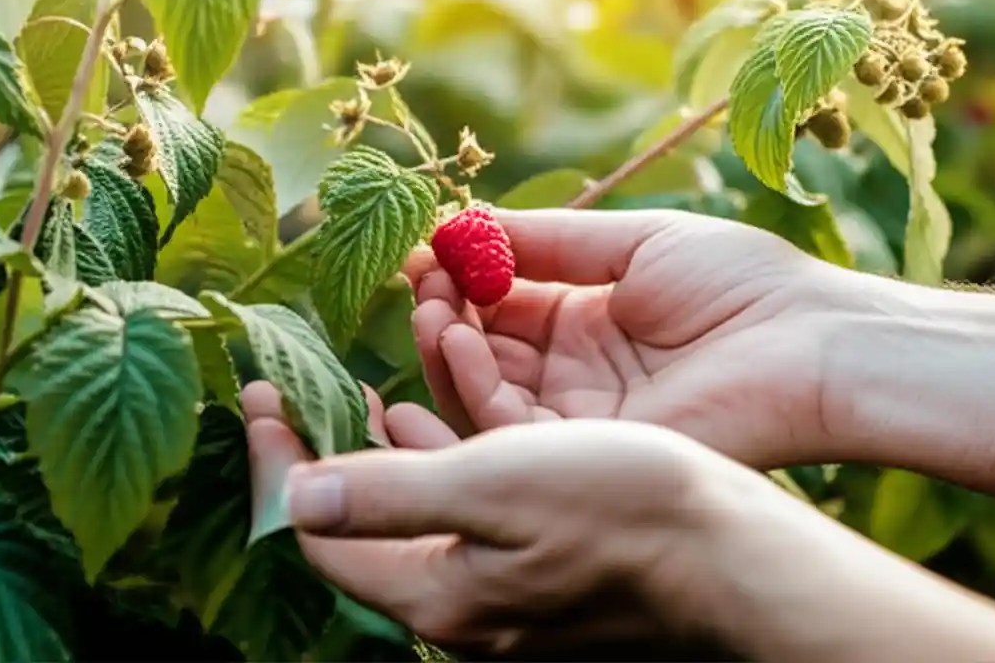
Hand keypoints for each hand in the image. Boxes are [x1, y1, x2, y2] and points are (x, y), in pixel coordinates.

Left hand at [241, 381, 783, 658]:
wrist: (737, 558)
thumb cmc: (623, 513)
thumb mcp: (495, 486)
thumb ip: (389, 496)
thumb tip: (300, 498)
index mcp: (437, 595)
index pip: (318, 533)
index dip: (277, 462)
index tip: (257, 392)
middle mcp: (463, 607)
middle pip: (362, 529)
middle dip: (326, 453)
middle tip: (303, 386)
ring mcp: (506, 595)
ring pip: (418, 518)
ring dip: (388, 452)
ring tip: (372, 392)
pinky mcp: (545, 575)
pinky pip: (469, 520)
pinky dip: (446, 466)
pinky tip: (449, 423)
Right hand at [404, 208, 885, 468]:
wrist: (808, 342)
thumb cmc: (741, 282)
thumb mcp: (634, 244)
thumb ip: (550, 240)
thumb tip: (466, 223)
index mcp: (589, 321)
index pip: (502, 306)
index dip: (460, 279)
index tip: (424, 250)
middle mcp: (575, 375)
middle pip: (483, 352)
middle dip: (443, 313)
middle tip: (421, 278)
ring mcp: (580, 419)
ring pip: (483, 395)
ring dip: (447, 348)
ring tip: (434, 305)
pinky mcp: (588, 455)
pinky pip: (509, 430)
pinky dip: (473, 385)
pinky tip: (458, 338)